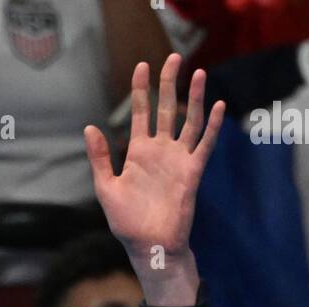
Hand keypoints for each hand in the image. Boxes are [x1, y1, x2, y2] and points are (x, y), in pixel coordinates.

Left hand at [84, 55, 223, 304]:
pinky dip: (212, 126)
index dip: (141, 89)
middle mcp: (160, 151)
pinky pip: (204, 145)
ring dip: (194, 98)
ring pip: (189, 121)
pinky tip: (218, 106)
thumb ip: (99, 158)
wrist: (150, 247)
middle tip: (173, 58)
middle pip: (166, 109)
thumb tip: (90, 127)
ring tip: (198, 74)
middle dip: (169, 84)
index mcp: (138, 153)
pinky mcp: (192, 172)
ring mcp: (177, 160)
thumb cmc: (127, 223)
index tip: (141, 66)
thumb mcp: (106, 188)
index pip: (141, 113)